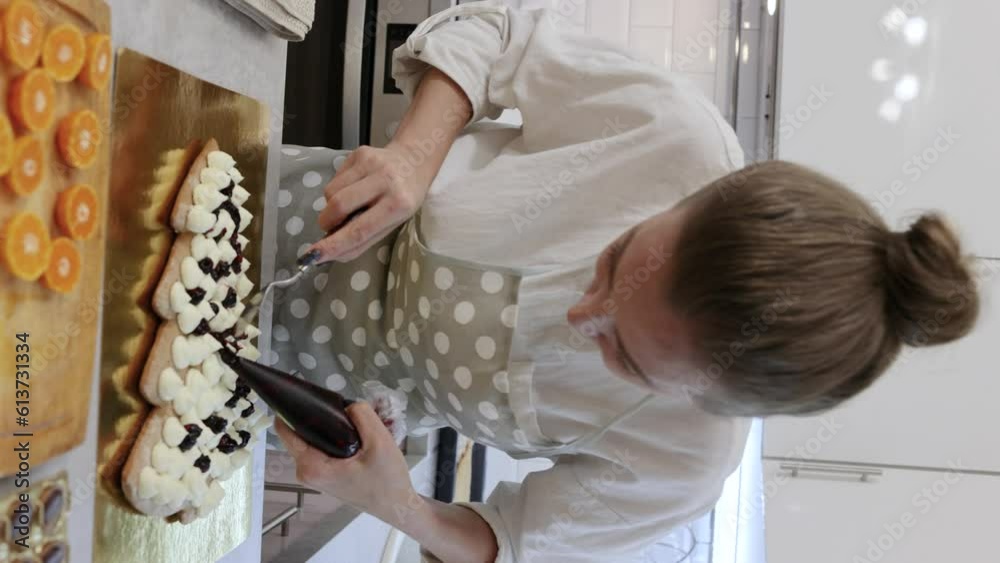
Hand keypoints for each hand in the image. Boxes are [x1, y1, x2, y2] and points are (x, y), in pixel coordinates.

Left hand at [274, 402, 416, 516]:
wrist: (396, 505)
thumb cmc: (387, 479)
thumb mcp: (380, 441)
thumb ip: (362, 415)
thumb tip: (346, 405)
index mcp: (311, 466)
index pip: (285, 429)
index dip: (291, 408)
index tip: (307, 392)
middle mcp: (306, 471)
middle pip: (300, 431)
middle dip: (319, 415)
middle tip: (345, 409)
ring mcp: (314, 473)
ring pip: (313, 437)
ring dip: (330, 426)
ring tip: (354, 422)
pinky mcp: (323, 473)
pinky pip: (321, 446)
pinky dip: (334, 436)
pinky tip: (353, 434)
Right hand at [309, 144, 432, 262]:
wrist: (414, 161)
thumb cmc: (403, 199)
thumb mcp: (392, 223)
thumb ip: (364, 240)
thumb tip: (334, 255)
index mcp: (398, 205)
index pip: (360, 230)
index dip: (335, 244)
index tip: (314, 255)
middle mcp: (386, 181)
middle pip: (340, 205)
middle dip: (327, 221)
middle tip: (330, 227)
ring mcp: (371, 163)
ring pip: (331, 191)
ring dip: (331, 206)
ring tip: (347, 206)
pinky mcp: (359, 153)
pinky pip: (334, 178)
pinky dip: (336, 190)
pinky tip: (352, 189)